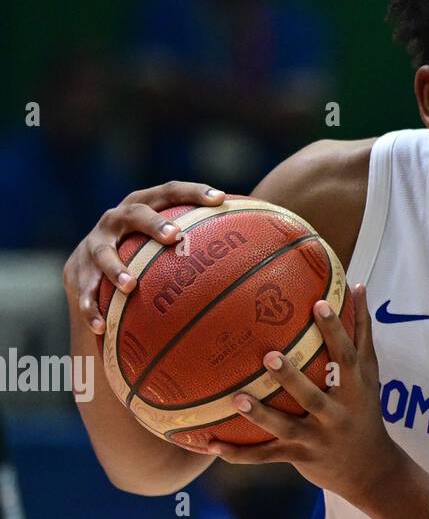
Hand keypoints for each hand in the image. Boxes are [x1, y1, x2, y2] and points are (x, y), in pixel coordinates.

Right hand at [63, 180, 226, 334]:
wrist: (91, 276)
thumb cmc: (147, 263)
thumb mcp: (167, 251)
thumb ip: (202, 249)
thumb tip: (261, 257)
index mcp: (142, 207)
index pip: (169, 192)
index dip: (194, 192)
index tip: (221, 200)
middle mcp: (115, 221)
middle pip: (133, 213)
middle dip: (152, 224)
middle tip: (173, 238)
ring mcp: (93, 245)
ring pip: (102, 253)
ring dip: (117, 268)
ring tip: (132, 286)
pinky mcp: (76, 273)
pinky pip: (84, 292)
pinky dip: (91, 307)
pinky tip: (101, 326)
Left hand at [206, 283, 404, 510]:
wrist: (371, 470)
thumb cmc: (365, 410)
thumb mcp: (371, 375)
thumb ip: (363, 332)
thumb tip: (359, 284)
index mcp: (354, 391)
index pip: (346, 358)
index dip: (334, 332)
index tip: (318, 304)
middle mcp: (336, 416)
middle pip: (313, 397)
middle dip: (292, 379)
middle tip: (269, 355)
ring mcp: (316, 440)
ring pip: (285, 429)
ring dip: (261, 416)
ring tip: (237, 398)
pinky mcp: (299, 458)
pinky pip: (265, 456)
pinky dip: (238, 455)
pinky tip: (210, 445)